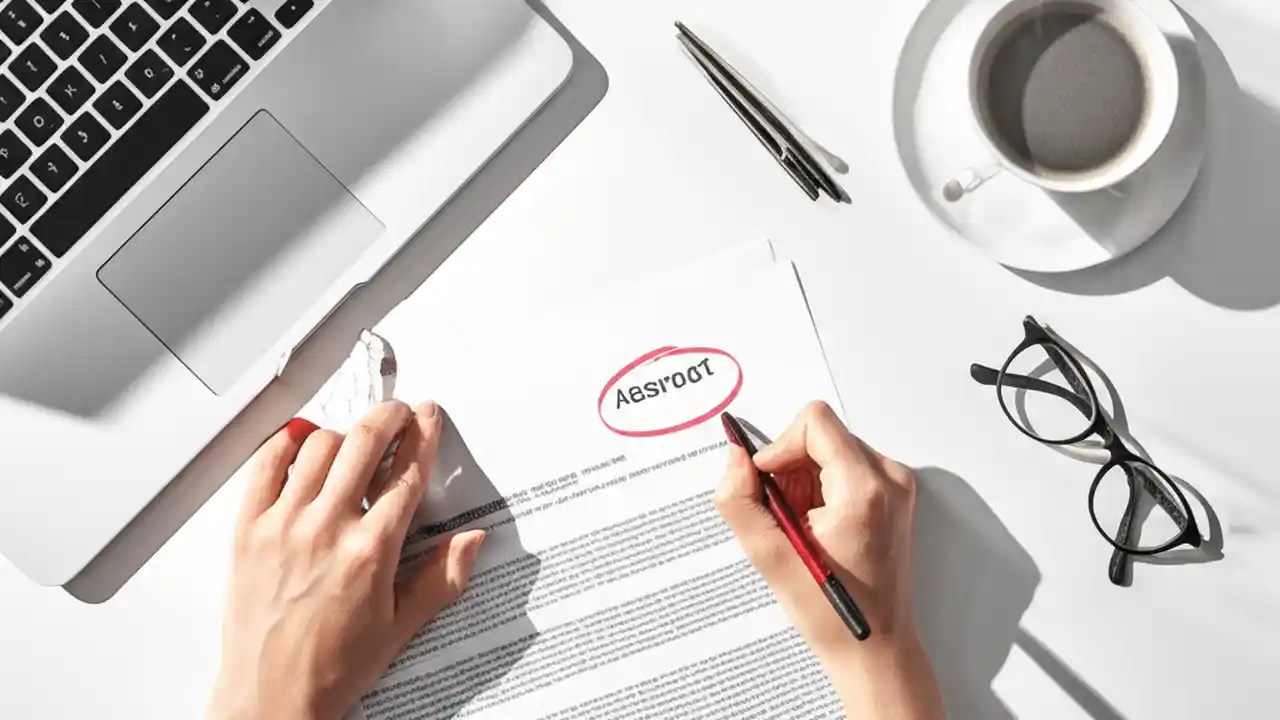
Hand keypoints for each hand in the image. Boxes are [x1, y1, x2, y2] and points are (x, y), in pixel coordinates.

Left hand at [209, 401, 485, 719]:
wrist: (270, 700)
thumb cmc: (331, 669)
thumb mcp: (400, 627)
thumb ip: (441, 578)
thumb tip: (472, 541)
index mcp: (371, 553)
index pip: (406, 475)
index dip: (424, 437)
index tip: (429, 418)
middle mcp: (326, 530)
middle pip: (364, 443)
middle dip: (389, 417)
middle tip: (398, 413)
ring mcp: (283, 526)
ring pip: (318, 447)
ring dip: (343, 434)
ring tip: (354, 441)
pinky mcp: (247, 531)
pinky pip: (265, 467)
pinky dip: (284, 445)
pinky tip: (299, 442)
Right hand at [716, 401, 944, 718]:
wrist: (874, 648)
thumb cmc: (834, 614)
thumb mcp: (770, 557)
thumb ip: (740, 500)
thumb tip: (735, 459)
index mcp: (865, 490)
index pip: (813, 422)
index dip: (778, 449)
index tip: (768, 486)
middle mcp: (890, 479)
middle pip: (821, 435)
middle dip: (791, 470)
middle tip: (787, 518)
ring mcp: (896, 487)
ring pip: (830, 450)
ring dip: (804, 482)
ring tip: (803, 528)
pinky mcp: (893, 496)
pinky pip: (844, 467)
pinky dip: (821, 489)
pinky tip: (818, 528)